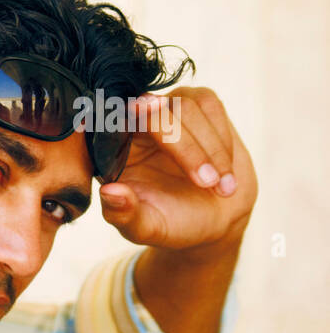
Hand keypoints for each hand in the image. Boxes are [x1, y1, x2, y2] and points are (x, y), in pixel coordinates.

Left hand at [98, 87, 256, 251]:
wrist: (213, 219)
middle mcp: (137, 124)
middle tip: (206, 182)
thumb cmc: (171, 222)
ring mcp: (168, 109)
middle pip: (155, 113)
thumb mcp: (144, 227)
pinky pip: (209, 105)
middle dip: (186, 149)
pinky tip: (224, 169)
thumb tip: (108, 192)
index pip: (112, 122)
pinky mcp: (198, 106)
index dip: (126, 114)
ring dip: (209, 148)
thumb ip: (123, 214)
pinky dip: (221, 138)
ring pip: (186, 106)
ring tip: (219, 185)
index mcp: (113, 150)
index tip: (143, 110)